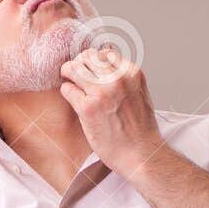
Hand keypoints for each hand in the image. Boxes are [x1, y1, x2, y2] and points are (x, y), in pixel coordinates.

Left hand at [59, 46, 162, 175]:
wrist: (141, 154)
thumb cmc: (140, 130)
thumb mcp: (139, 93)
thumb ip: (125, 78)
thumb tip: (106, 61)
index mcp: (132, 73)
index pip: (106, 53)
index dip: (95, 61)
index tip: (91, 70)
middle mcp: (117, 79)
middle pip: (88, 57)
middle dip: (80, 64)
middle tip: (76, 75)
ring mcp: (102, 93)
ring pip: (73, 68)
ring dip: (69, 75)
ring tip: (72, 84)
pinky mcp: (88, 108)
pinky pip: (67, 89)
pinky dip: (68, 92)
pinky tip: (75, 101)